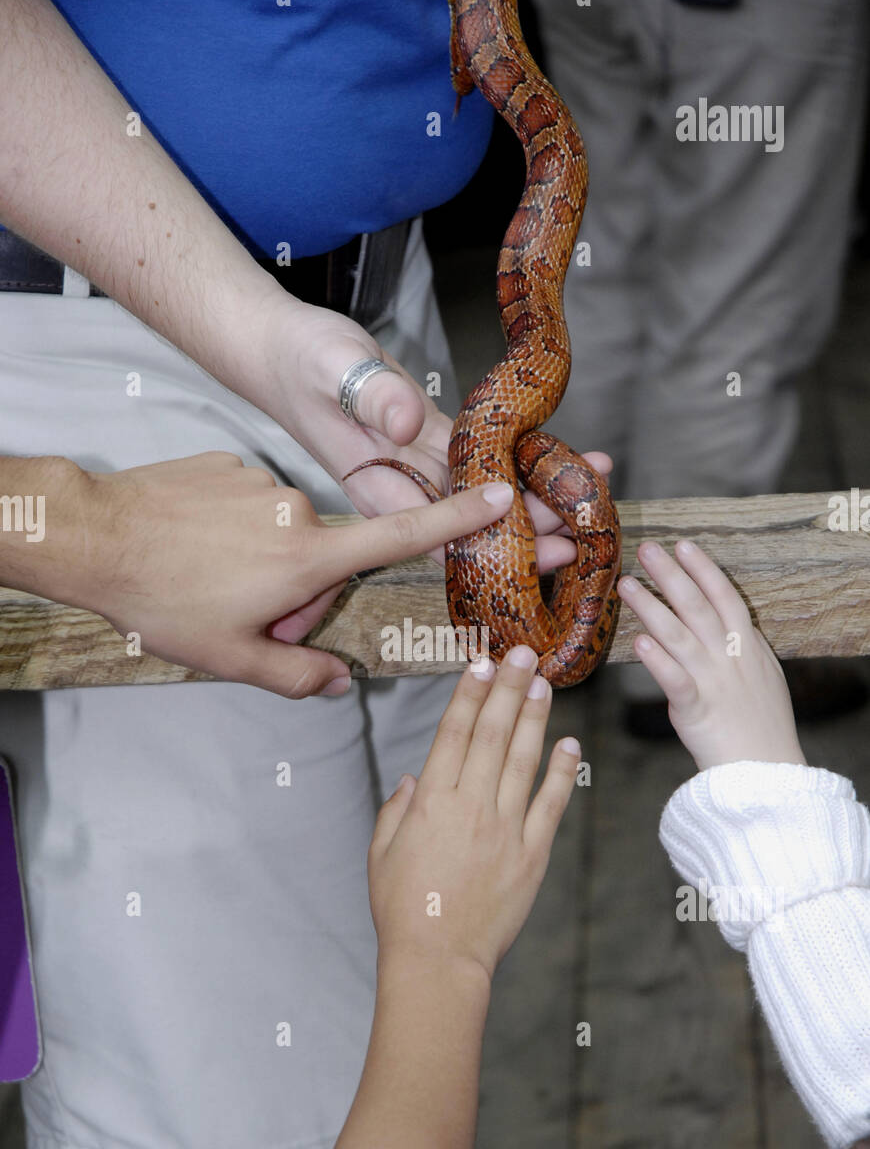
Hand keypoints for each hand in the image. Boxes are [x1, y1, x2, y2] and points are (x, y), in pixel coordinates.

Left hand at [69, 451, 516, 698]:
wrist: (95, 536)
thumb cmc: (164, 600)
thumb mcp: (232, 658)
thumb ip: (296, 676)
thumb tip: (337, 683)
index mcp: (307, 556)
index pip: (400, 535)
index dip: (456, 518)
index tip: (500, 495)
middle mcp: (294, 510)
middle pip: (325, 557)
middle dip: (298, 593)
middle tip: (247, 618)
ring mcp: (259, 482)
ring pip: (284, 534)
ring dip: (263, 566)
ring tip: (209, 584)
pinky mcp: (227, 465)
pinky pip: (250, 506)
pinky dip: (233, 535)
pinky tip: (194, 552)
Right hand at [255, 294, 613, 570]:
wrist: (281, 346)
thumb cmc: (299, 360)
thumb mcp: (332, 371)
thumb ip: (372, 398)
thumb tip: (407, 422)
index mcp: (377, 491)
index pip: (441, 531)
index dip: (493, 540)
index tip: (542, 536)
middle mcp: (402, 491)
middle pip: (474, 524)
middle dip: (534, 529)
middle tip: (588, 524)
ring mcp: (419, 469)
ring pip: (488, 495)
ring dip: (539, 495)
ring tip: (594, 486)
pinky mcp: (432, 442)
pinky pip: (486, 460)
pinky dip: (524, 459)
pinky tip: (564, 457)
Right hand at [367, 646, 580, 979]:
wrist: (438, 961)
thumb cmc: (402, 910)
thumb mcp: (381, 854)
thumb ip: (396, 810)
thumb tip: (414, 778)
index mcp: (432, 802)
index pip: (454, 733)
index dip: (470, 693)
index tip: (482, 662)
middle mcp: (471, 806)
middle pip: (494, 734)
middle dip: (509, 687)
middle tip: (524, 652)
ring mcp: (505, 829)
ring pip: (524, 760)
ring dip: (535, 717)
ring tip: (545, 683)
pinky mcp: (532, 855)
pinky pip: (551, 805)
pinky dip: (562, 773)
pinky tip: (570, 745)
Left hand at [617, 541, 804, 770]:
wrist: (766, 769)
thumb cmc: (762, 724)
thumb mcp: (763, 676)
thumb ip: (743, 648)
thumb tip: (728, 626)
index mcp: (747, 646)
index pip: (724, 597)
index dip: (703, 569)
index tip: (683, 544)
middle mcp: (729, 657)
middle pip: (697, 607)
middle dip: (670, 575)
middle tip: (645, 549)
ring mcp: (713, 682)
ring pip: (679, 636)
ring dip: (651, 608)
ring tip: (627, 585)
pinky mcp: (696, 709)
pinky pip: (675, 680)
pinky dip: (659, 661)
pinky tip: (640, 642)